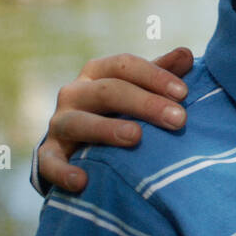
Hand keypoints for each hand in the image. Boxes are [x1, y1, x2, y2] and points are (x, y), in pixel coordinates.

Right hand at [37, 47, 193, 192]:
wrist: (74, 141)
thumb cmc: (117, 110)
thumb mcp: (137, 88)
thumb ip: (160, 73)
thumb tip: (186, 54)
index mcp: (98, 73)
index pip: (125, 65)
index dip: (154, 76)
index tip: (183, 92)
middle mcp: (74, 93)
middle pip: (108, 91)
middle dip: (145, 103)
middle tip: (178, 119)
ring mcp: (59, 123)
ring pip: (77, 122)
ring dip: (106, 129)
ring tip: (136, 137)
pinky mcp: (48, 153)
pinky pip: (50, 162)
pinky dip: (62, 171)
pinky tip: (82, 181)